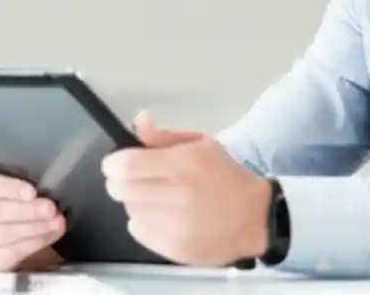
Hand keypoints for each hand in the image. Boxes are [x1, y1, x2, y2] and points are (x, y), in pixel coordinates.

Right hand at [0, 166, 67, 271]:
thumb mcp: (14, 180)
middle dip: (24, 211)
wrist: (16, 222)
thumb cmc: (14, 194)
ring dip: (32, 228)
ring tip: (55, 222)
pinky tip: (50, 234)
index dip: (5, 187)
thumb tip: (44, 184)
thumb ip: (21, 179)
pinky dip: (34, 243)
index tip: (31, 192)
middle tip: (50, 209)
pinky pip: (8, 254)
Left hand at [102, 112, 270, 265]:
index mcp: (186, 164)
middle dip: (120, 182)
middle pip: (120, 190)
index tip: (116, 163)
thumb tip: (139, 120)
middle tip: (135, 179)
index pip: (126, 165)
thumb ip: (164, 136)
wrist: (256, 218)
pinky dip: (143, 222)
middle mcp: (179, 195)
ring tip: (155, 198)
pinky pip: (137, 231)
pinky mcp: (175, 249)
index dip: (113, 163)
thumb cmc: (225, 176)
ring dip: (135, 202)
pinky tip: (162, 217)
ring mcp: (176, 227)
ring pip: (129, 210)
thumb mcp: (200, 145)